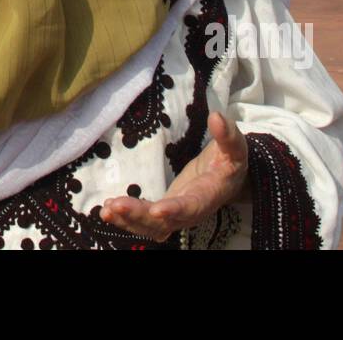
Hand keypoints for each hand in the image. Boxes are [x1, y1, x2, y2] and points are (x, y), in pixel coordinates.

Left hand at [99, 111, 247, 241]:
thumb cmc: (230, 161)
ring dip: (128, 221)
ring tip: (106, 211)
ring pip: (151, 226)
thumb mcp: (235, 147)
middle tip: (117, 206)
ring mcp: (176, 216)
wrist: (227, 179)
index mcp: (208, 195)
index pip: (191, 206)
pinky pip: (145, 221)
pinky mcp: (164, 213)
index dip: (175, 210)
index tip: (157, 210)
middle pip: (164, 222)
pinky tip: (108, 210)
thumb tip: (217, 116)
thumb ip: (227, 134)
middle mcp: (190, 212)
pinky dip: (127, 219)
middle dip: (139, 215)